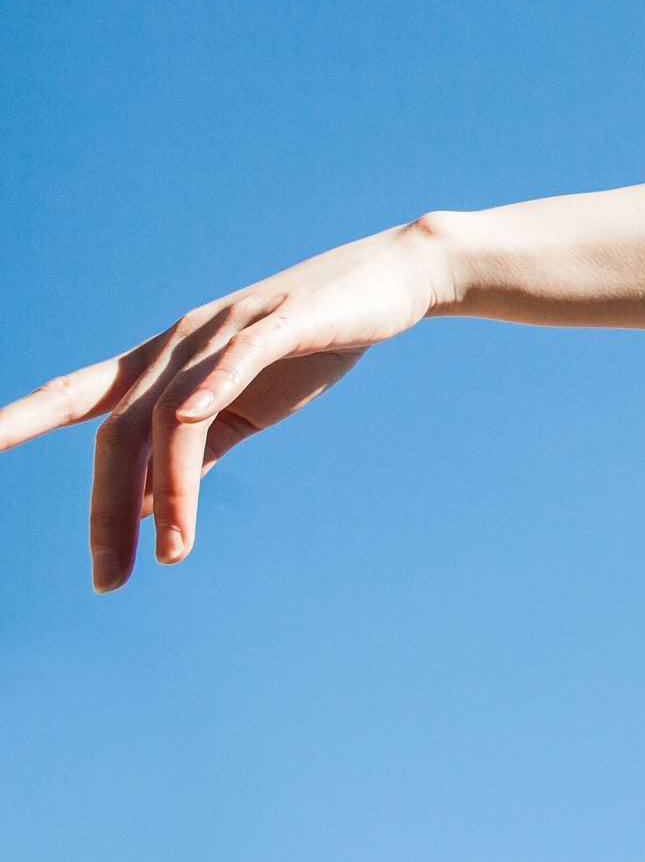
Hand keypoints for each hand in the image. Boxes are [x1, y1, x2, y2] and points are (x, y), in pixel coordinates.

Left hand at [0, 219, 450, 591]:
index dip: (14, 422)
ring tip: (171, 555)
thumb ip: (190, 456)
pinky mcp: (278, 323)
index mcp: (161, 362)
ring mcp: (225, 330)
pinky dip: (205, 393)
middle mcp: (177, 343)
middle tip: (107, 580)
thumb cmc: (310, 343)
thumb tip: (142, 513)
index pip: (71, 396)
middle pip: (115, 433)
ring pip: (169, 418)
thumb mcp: (242, 408)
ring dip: (164, 492)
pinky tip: (190, 426)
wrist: (389, 281)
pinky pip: (230, 364)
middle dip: (103, 511)